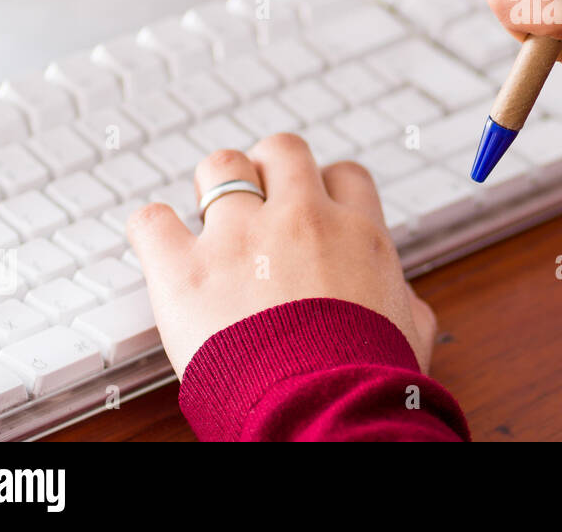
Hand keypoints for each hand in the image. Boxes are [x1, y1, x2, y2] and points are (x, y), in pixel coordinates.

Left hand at [127, 134, 436, 377]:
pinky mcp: (185, 270)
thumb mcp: (409, 331)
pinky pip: (152, 220)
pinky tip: (161, 245)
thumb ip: (404, 302)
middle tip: (258, 204)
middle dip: (269, 171)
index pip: (344, 175)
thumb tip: (404, 301)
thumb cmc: (370, 380)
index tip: (315, 211)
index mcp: (358, 233)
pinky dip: (153, 230)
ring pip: (221, 165)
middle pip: (283, 151)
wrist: (326, 410)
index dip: (326, 190)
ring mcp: (240, 238)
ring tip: (207, 216)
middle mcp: (301, 220)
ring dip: (214, 186)